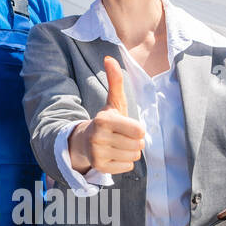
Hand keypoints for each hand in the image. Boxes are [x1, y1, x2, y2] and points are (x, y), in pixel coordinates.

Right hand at [69, 56, 144, 174]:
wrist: (86, 142)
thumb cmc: (107, 121)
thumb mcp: (114, 102)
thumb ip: (115, 81)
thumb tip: (109, 58)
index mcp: (103, 120)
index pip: (139, 130)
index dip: (138, 129)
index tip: (127, 126)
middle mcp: (98, 137)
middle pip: (138, 145)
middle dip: (135, 141)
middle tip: (122, 137)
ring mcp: (97, 154)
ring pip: (134, 157)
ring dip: (130, 152)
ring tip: (118, 146)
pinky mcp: (99, 167)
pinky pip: (127, 167)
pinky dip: (124, 162)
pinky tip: (114, 155)